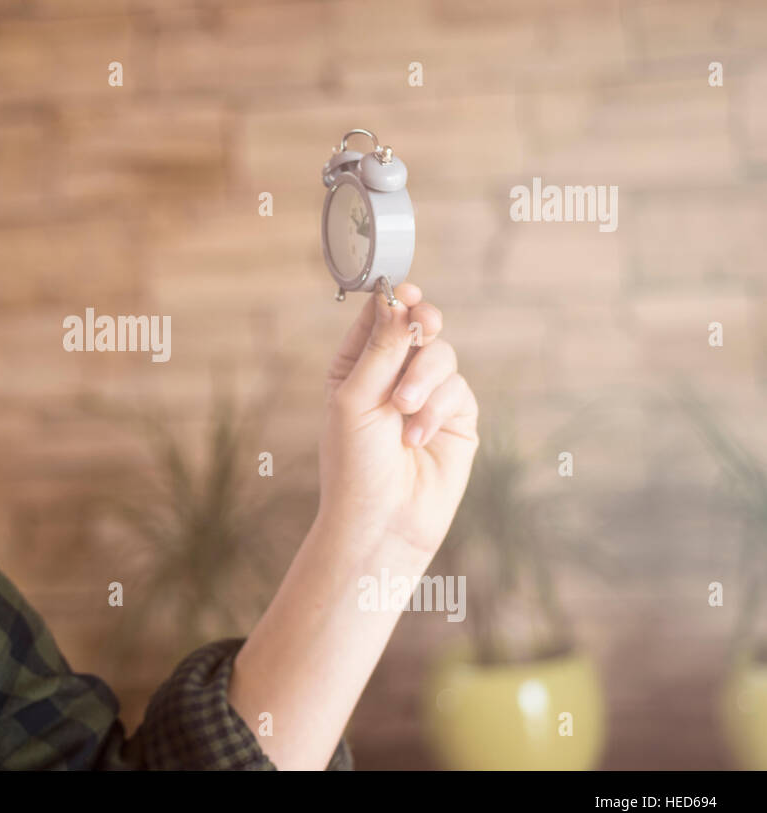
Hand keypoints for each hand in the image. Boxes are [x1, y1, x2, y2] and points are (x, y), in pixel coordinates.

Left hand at [315, 282, 478, 566]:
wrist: (382, 520)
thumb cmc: (354, 463)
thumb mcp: (357, 399)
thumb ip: (381, 349)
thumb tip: (399, 299)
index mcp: (357, 366)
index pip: (379, 318)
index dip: (393, 300)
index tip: (403, 292)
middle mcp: (392, 375)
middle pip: (418, 325)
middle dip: (422, 324)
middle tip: (422, 326)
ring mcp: (426, 394)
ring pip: (442, 354)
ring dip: (424, 379)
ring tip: (403, 411)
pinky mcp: (455, 417)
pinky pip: (458, 389)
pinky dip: (436, 410)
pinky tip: (415, 438)